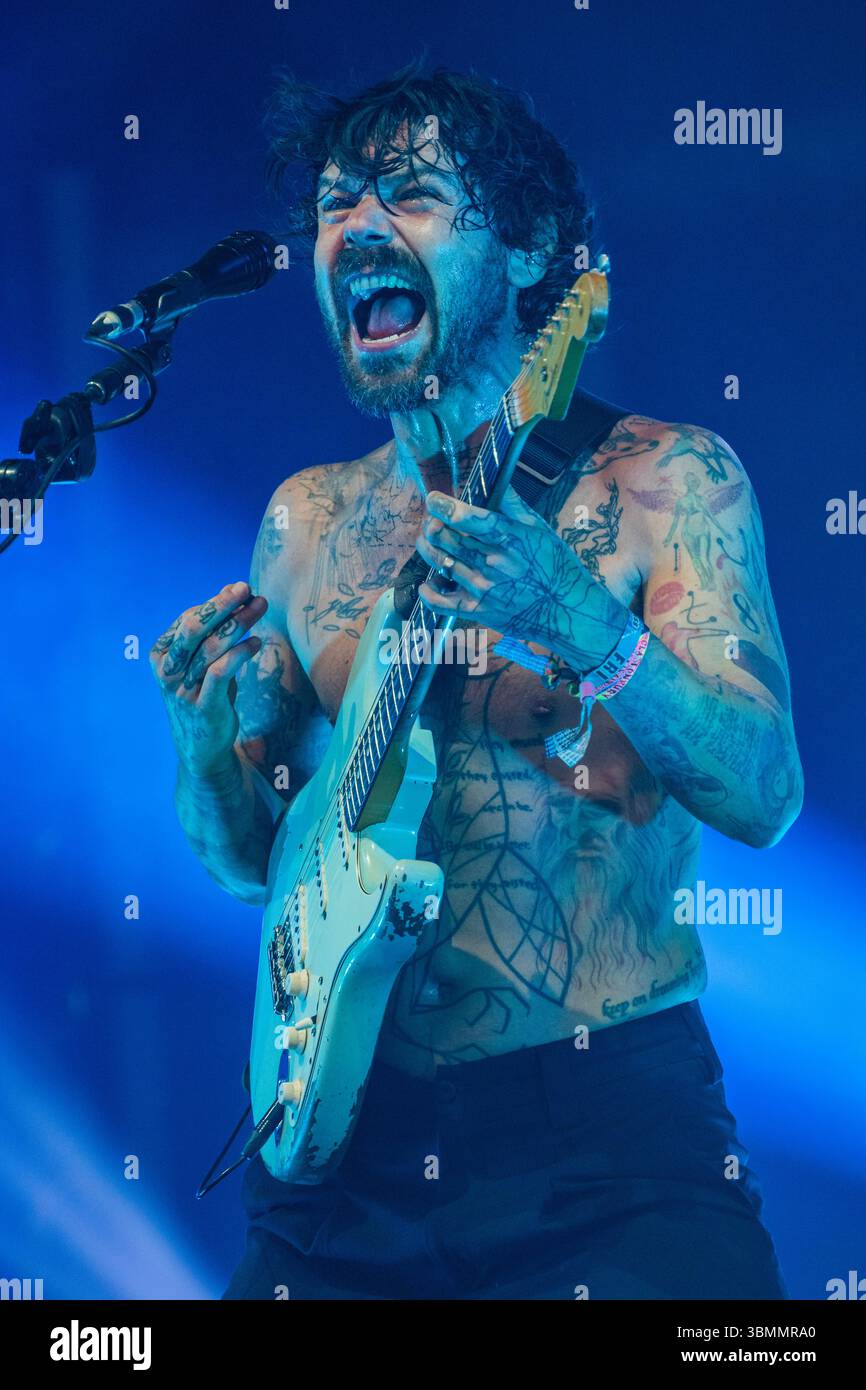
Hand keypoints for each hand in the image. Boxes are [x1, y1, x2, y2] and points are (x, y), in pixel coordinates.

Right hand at [149, 581, 266, 776]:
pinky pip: (220, 673)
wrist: (200, 747)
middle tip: (246, 588)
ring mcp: (183, 690)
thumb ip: (213, 628)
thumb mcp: (203, 660)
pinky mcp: (203, 707)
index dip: (215, 602)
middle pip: (193, 629)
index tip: (241, 588)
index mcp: (162, 655)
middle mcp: (167, 671)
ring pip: (209, 649)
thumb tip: (228, 588)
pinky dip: (239, 653)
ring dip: (238, 624)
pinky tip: (256, 642)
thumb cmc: (203, 694)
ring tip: (260, 608)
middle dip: (221, 605)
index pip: (186, 620)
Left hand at [416, 486, 621, 660]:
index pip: (468, 518)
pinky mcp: (478, 611)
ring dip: (428, 548)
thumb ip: (513, 506)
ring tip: (428, 540)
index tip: (433, 499)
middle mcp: (493, 562)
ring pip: (440, 562)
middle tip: (433, 520)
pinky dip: (428, 591)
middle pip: (446, 538)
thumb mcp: (541, 530)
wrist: (569, 612)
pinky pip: (441, 602)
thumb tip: (495, 481)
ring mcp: (483, 589)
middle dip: (432, 524)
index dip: (444, 507)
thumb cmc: (557, 567)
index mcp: (509, 538)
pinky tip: (428, 582)